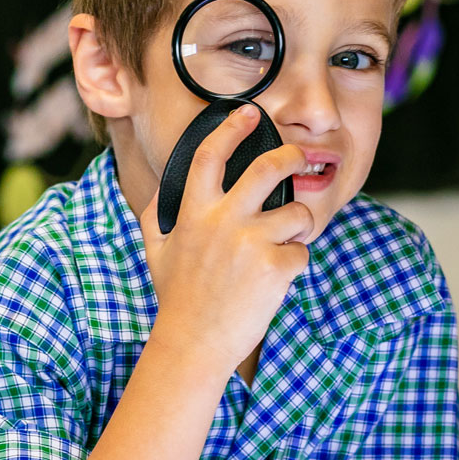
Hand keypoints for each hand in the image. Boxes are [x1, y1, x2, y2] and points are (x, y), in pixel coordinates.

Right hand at [139, 104, 313, 374]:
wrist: (192, 345)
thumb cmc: (177, 300)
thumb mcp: (156, 251)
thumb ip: (157, 216)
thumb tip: (161, 193)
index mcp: (193, 212)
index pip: (210, 156)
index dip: (230, 129)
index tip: (248, 114)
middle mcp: (222, 221)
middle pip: (268, 168)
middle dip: (292, 155)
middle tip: (301, 156)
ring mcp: (250, 242)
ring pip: (298, 213)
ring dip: (300, 226)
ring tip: (285, 245)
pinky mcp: (275, 267)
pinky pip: (302, 253)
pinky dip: (296, 265)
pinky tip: (277, 281)